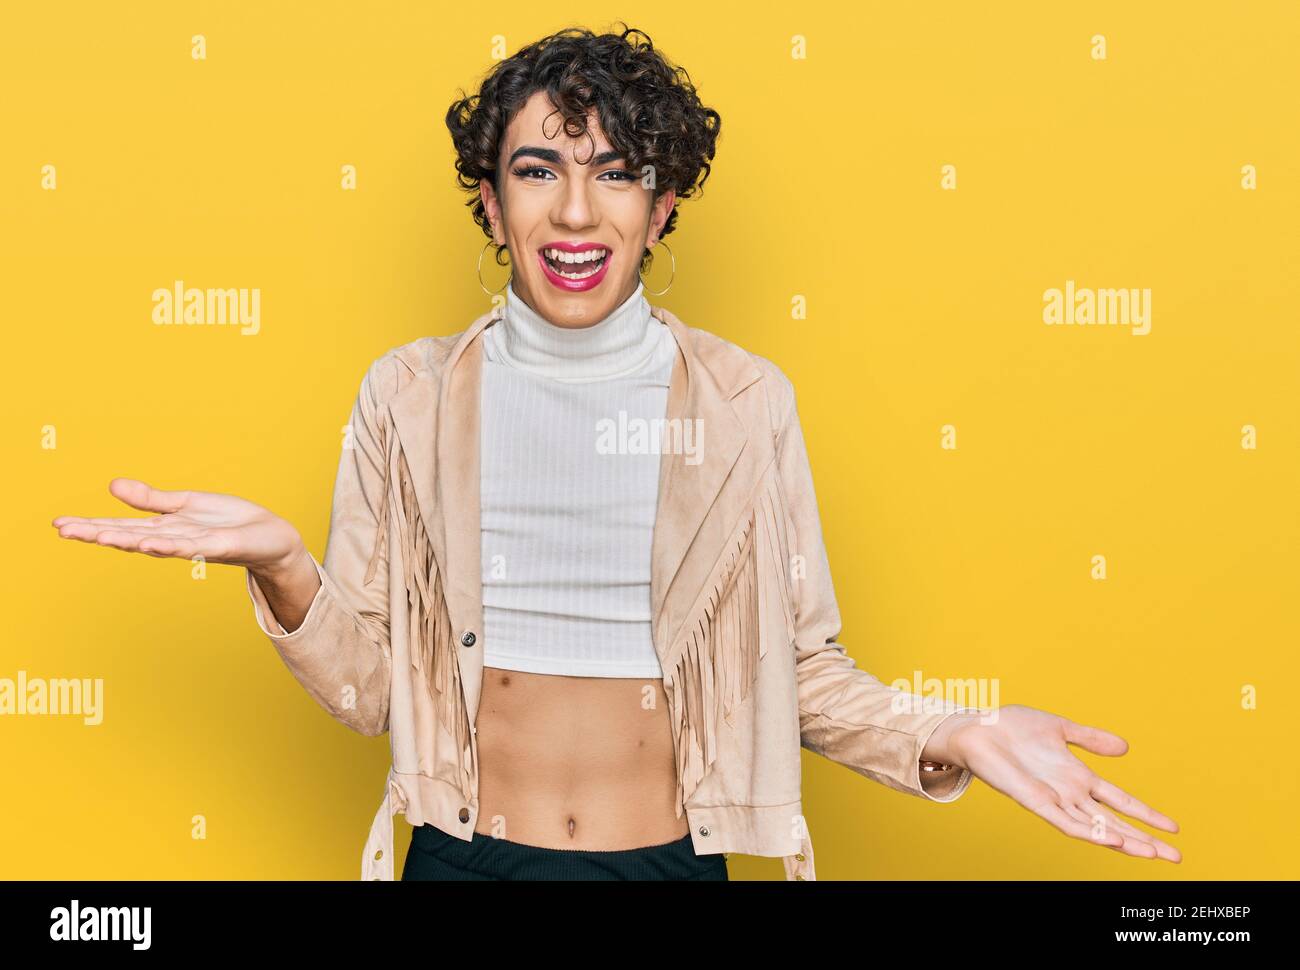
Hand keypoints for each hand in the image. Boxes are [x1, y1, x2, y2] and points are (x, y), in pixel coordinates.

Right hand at [52, 477, 304, 575]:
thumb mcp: (185, 505)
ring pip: (154, 544)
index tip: (59, 524)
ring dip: (126, 540)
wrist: (270, 538)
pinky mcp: (218, 547)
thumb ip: (150, 500)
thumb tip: (112, 486)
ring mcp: (195, 546)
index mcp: (164, 528)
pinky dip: (170, 544)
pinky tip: (150, 542)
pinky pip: (191, 547)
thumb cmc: (229, 522)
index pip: (121, 527)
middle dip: (96, 533)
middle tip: (63, 530)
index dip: (91, 525)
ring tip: (96, 535)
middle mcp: (174, 540)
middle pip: (129, 537)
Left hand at [943, 704, 1180, 861]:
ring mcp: (1053, 799)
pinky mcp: (1034, 801)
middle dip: (1145, 839)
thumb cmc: (1012, 727)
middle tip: (1177, 857)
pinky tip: (1112, 841)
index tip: (1174, 827)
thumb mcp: (1060, 728)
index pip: (1120, 801)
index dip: (1146, 814)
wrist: (977, 727)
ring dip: (1124, 841)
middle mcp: (1069, 793)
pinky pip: (1065, 822)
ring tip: (1153, 854)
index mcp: (1078, 777)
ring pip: (1096, 828)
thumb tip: (1125, 747)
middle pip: (1115, 822)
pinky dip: (1089, 833)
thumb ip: (1091, 739)